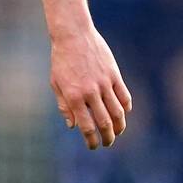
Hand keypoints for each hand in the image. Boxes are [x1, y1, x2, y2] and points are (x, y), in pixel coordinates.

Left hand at [49, 27, 132, 149]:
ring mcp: (104, 83)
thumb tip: (72, 126)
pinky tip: (123, 113)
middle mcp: (90, 92)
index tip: (93, 146)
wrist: (73, 35)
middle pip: (104, 123)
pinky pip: (125, 96)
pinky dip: (126, 108)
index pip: (86, 126)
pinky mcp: (114, 75)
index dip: (91, 140)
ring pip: (118, 112)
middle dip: (108, 138)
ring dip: (120, 127)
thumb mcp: (56, 83)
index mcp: (74, 96)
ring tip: (117, 132)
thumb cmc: (61, 60)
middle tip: (107, 143)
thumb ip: (64, 106)